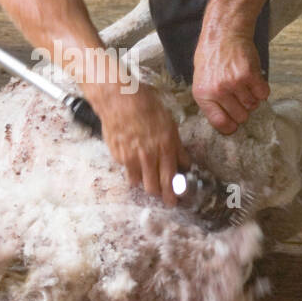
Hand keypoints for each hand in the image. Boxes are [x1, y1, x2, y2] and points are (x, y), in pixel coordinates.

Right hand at [89, 82, 189, 205]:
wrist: (118, 98)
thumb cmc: (146, 105)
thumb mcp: (169, 123)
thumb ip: (177, 147)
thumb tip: (184, 163)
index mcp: (165, 147)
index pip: (169, 179)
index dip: (171, 194)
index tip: (172, 202)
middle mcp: (148, 156)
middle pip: (152, 187)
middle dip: (157, 193)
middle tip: (160, 194)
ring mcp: (130, 157)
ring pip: (137, 182)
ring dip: (142, 181)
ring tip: (145, 175)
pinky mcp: (116, 155)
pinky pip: (125, 168)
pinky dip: (130, 167)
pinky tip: (131, 156)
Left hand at [192, 30, 269, 134]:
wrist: (223, 33)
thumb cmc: (212, 57)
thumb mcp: (202, 81)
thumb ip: (211, 102)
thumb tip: (226, 123)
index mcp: (203, 94)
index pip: (221, 123)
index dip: (231, 126)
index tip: (235, 123)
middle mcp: (218, 91)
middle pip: (241, 117)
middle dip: (244, 110)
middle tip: (240, 96)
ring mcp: (234, 83)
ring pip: (253, 105)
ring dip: (253, 98)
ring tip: (245, 84)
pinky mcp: (249, 74)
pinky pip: (263, 94)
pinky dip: (262, 90)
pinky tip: (254, 80)